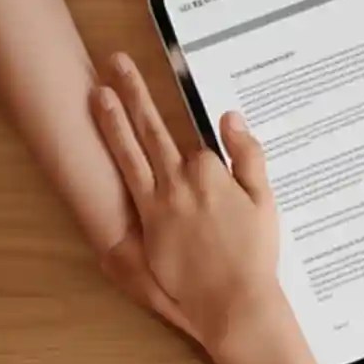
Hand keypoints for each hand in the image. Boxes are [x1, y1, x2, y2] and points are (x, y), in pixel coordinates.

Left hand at [90, 53, 281, 348]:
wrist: (234, 301)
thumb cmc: (254, 255)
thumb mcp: (264, 201)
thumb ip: (248, 155)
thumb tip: (232, 118)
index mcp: (212, 172)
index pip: (196, 139)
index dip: (189, 118)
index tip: (174, 84)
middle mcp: (180, 181)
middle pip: (153, 128)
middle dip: (134, 92)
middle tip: (115, 63)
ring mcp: (159, 203)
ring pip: (131, 152)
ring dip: (113, 119)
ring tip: (98, 92)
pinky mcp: (146, 226)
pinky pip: (126, 186)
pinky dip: (113, 162)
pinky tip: (102, 147)